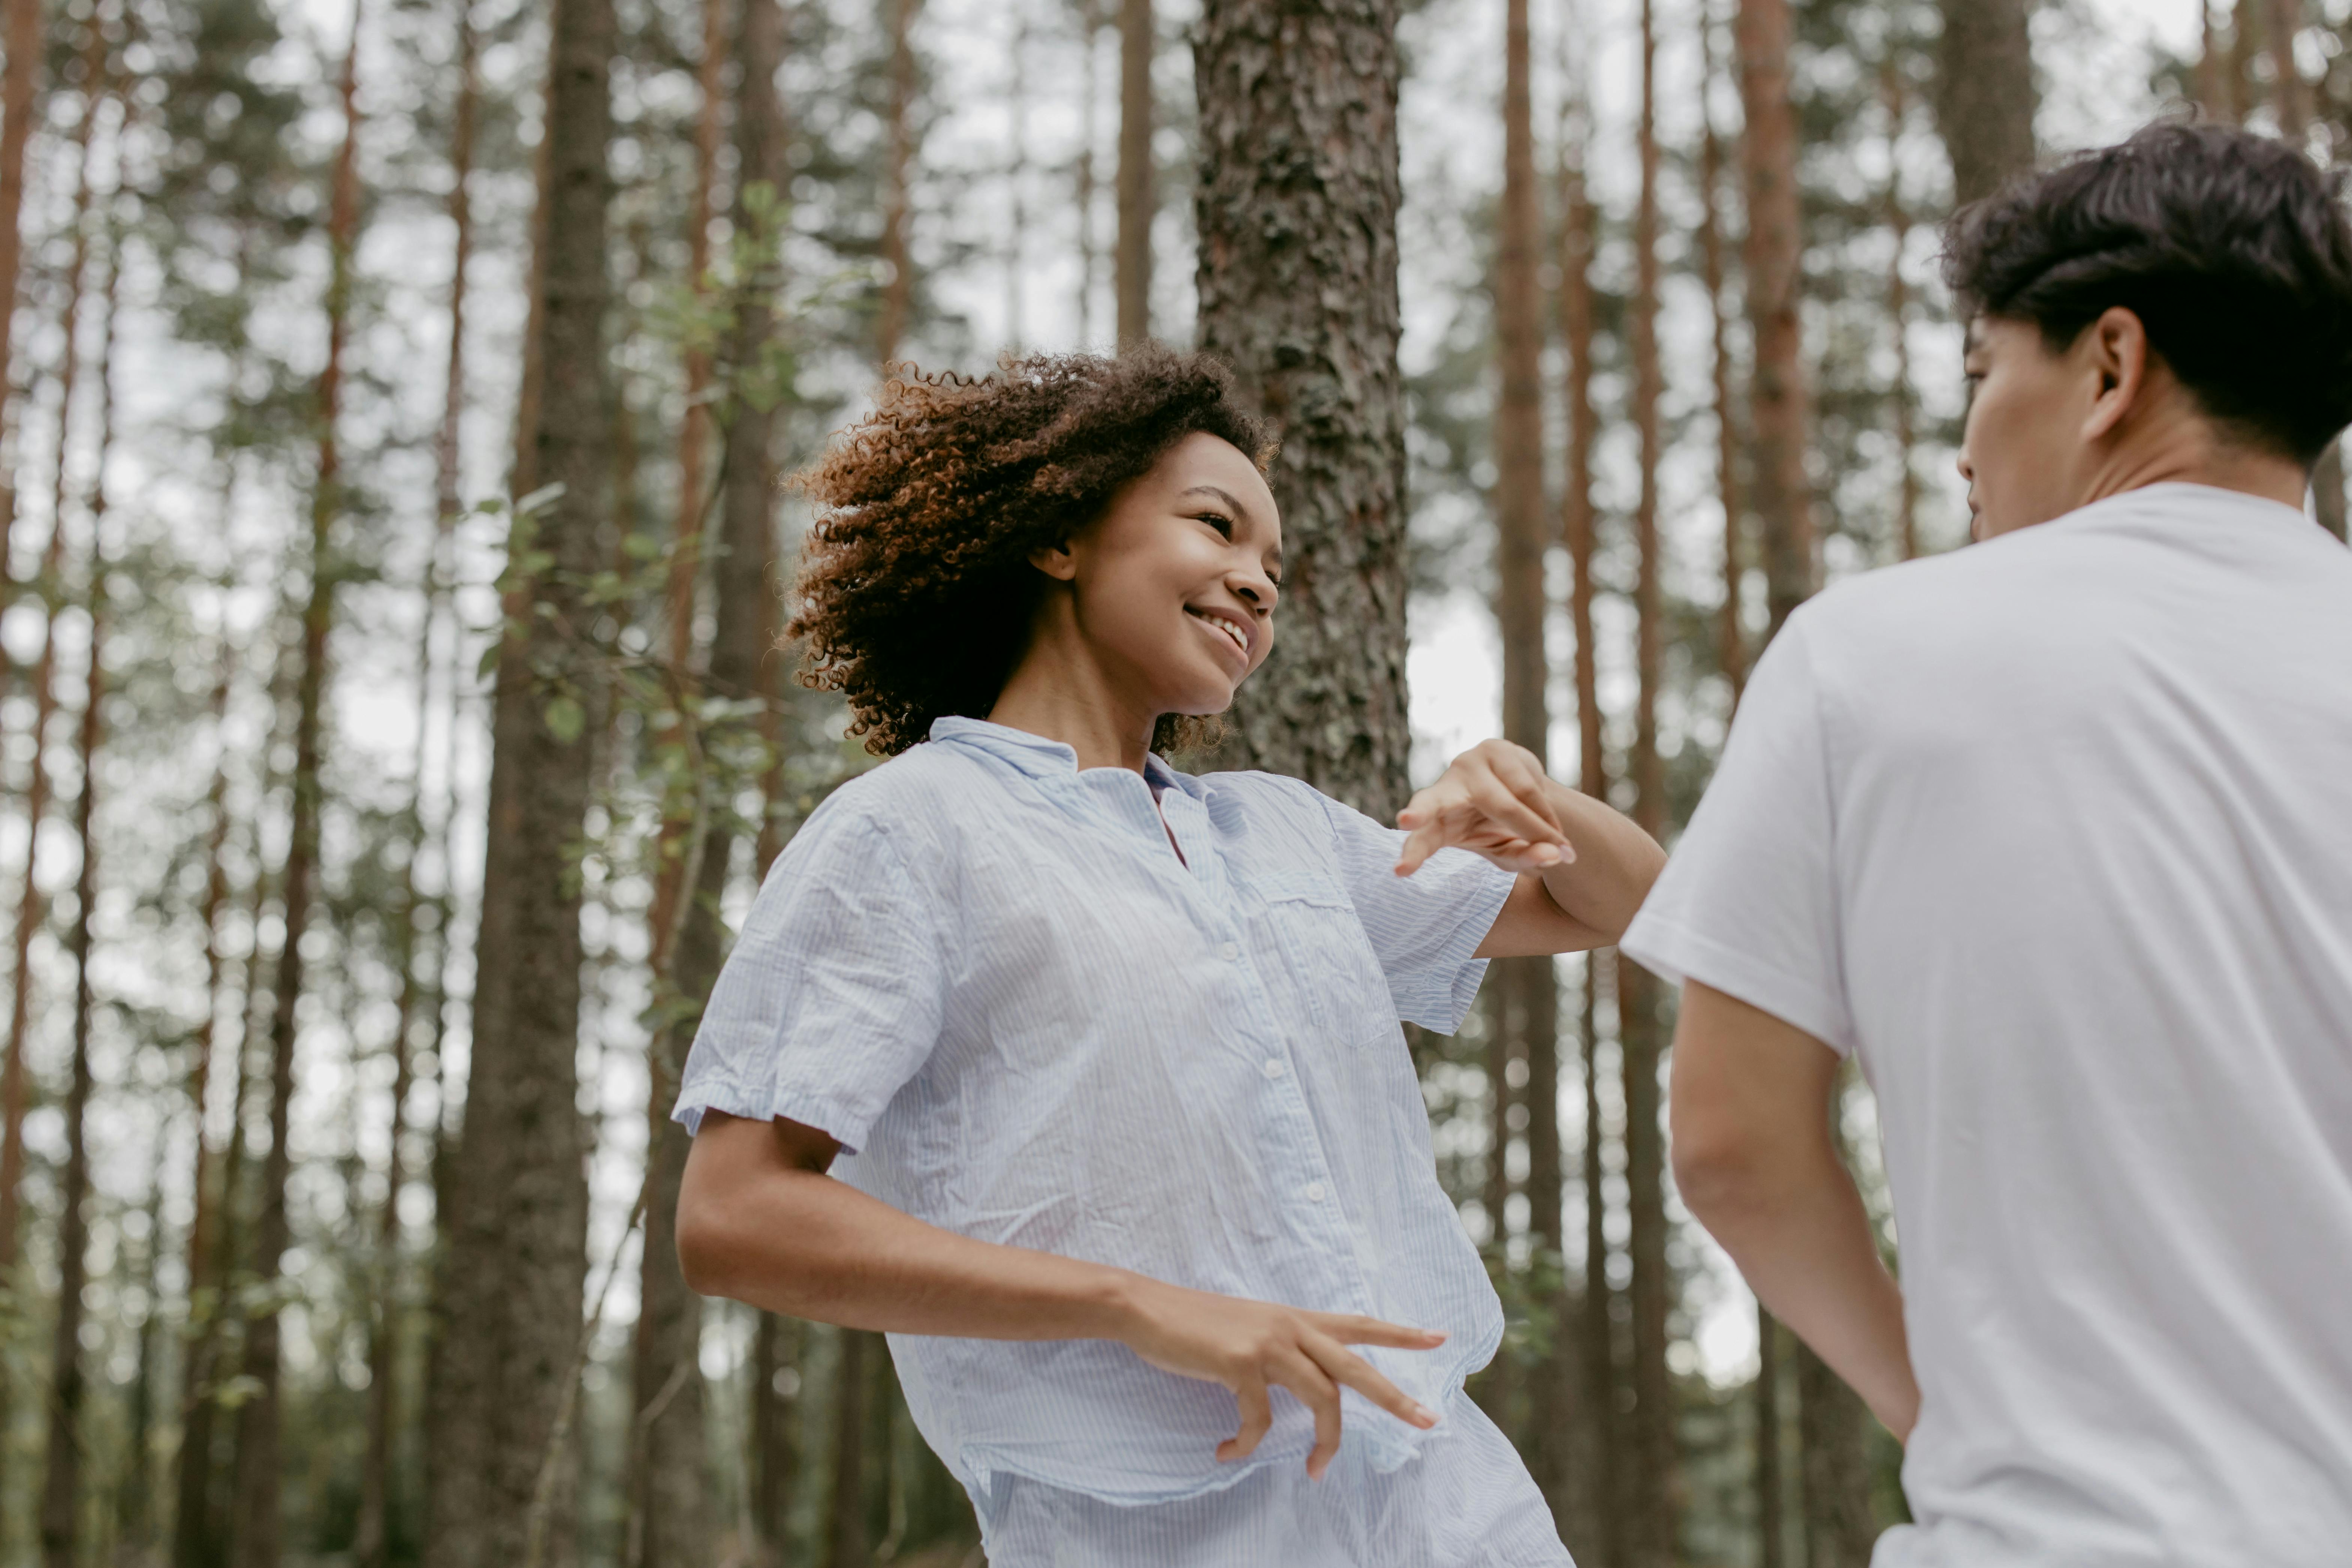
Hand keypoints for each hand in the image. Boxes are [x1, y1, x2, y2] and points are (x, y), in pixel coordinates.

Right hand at [1114, 1277, 1445, 1479]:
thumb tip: (1299, 1379)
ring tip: (1315, 1471)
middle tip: (1429, 1421)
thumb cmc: (1195, 1325)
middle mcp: (1291, 1327)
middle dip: (1396, 1397)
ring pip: (1322, 1399)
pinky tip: (1228, 1451)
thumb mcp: (1249, 1329)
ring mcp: (1269, 1344)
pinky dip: (1247, 1443)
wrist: (1146, 1308)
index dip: (1400, 1332)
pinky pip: (1259, 1419)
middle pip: (1358, 1367)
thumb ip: (1281, 1349)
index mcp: (1296, 1319)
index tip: (1440, 1338)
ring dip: (1324, 1443)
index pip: (1359, 1324)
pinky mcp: (1241, 1362)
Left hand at [1394, 738, 1571, 876]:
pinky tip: (1558, 829)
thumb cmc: (1504, 828)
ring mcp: (1467, 765)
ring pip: (1507, 804)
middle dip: (1422, 812)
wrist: (1524, 788)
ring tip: (1565, 853)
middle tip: (1405, 821)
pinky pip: (1528, 788)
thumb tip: (1554, 855)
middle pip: (1433, 803)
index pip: (1421, 839)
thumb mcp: (1509, 852)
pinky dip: (1549, 815)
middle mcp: (1445, 788)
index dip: (1412, 853)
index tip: (1400, 870)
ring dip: (1541, 831)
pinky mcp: (1494, 748)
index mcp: (1436, 822)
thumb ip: (1524, 858)